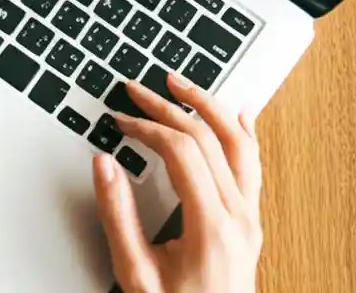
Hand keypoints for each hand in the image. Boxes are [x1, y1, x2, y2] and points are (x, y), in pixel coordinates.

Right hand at [93, 74, 262, 292]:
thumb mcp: (135, 271)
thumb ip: (118, 215)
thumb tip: (104, 165)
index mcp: (211, 226)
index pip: (182, 151)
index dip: (148, 126)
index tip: (121, 120)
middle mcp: (239, 216)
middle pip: (209, 138)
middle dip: (169, 107)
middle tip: (137, 89)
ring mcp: (250, 217)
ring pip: (238, 143)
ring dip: (209, 107)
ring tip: (182, 84)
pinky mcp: (250, 221)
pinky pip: (251, 164)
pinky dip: (241, 132)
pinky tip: (237, 114)